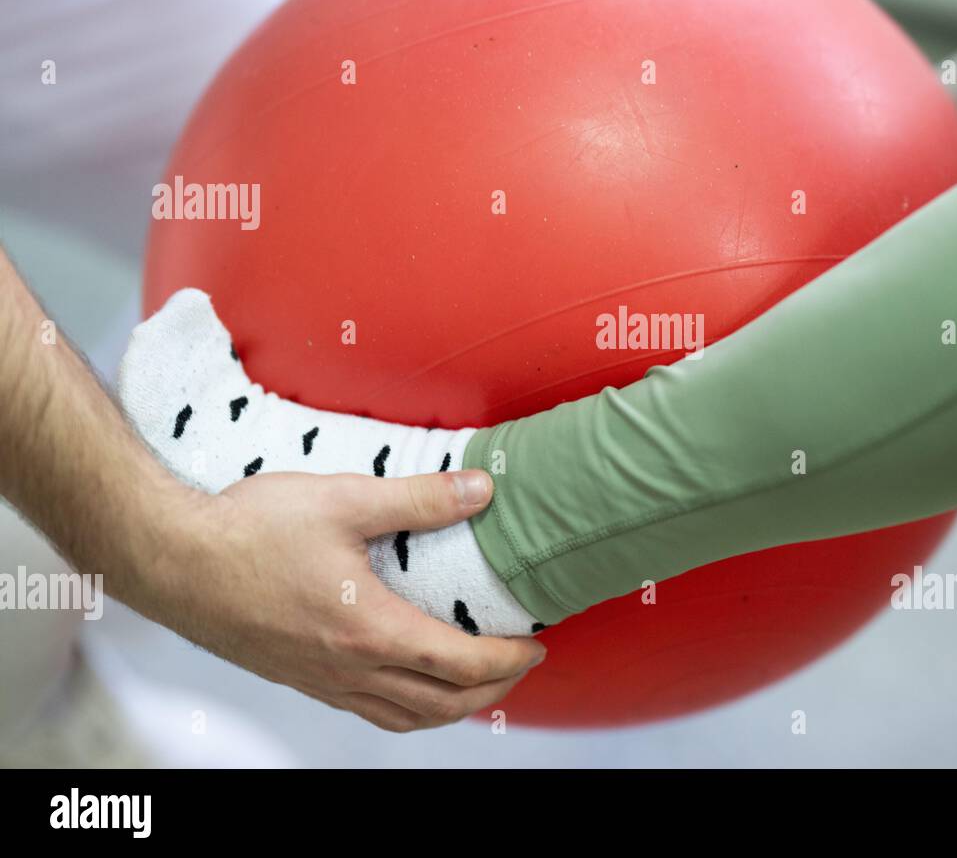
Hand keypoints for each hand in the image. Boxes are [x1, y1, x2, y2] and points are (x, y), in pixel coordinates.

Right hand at [136, 468, 545, 731]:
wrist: (170, 560)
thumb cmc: (249, 530)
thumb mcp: (344, 500)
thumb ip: (420, 499)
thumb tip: (482, 490)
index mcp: (370, 631)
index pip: (461, 665)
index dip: (508, 659)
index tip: (535, 644)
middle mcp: (349, 670)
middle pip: (441, 704)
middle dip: (492, 690)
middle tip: (520, 665)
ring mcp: (321, 681)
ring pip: (404, 717)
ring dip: (451, 707)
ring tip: (476, 683)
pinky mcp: (297, 678)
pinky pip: (367, 711)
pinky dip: (407, 708)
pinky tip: (408, 682)